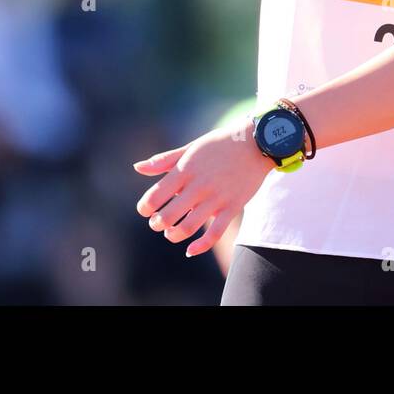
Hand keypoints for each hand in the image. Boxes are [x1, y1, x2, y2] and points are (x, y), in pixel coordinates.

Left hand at [133, 122, 271, 257]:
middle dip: (157, 223)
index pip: (156, 194)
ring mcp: (216, 198)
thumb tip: (137, 168)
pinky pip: (215, 233)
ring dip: (174, 235)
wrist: (256, 143)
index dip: (145, 207)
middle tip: (156, 223)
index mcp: (186, 169)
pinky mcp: (232, 207)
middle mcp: (199, 185)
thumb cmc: (219, 145)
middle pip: (169, 215)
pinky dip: (200, 246)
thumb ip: (164, 161)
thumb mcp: (190, 148)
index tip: (145, 210)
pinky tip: (189, 250)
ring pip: (189, 227)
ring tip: (171, 232)